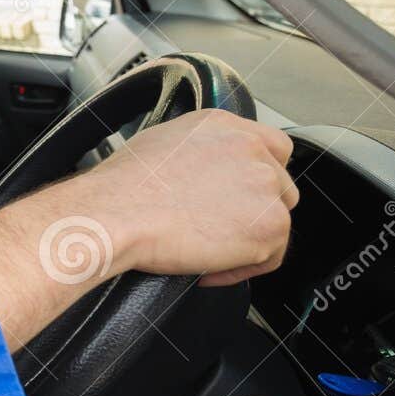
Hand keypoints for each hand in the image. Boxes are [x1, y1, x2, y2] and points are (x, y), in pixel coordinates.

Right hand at [76, 108, 297, 284]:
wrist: (115, 214)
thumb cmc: (122, 187)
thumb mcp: (160, 145)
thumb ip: (198, 152)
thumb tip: (200, 174)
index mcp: (224, 126)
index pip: (271, 146)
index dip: (258, 176)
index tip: (241, 197)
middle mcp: (250, 148)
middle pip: (279, 185)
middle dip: (254, 210)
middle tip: (219, 229)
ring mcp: (265, 185)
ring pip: (276, 221)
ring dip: (247, 239)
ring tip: (208, 252)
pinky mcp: (269, 224)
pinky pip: (269, 256)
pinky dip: (240, 269)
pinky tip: (207, 268)